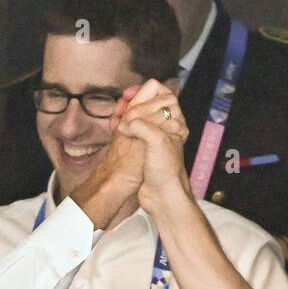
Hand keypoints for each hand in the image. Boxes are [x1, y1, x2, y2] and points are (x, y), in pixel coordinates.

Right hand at [114, 80, 190, 214]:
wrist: (162, 197)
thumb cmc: (165, 170)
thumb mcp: (155, 140)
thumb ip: (140, 125)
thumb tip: (124, 125)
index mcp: (172, 121)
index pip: (160, 93)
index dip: (144, 92)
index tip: (129, 97)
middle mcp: (165, 127)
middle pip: (147, 103)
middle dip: (132, 103)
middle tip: (120, 109)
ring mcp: (154, 138)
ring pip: (138, 117)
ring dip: (125, 115)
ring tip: (116, 119)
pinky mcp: (144, 150)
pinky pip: (132, 132)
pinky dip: (123, 128)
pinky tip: (115, 129)